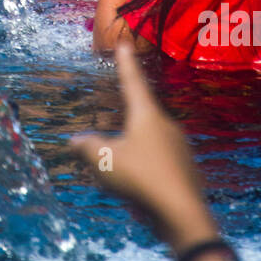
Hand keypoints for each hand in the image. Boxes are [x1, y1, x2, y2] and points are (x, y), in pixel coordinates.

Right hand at [71, 43, 215, 251]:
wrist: (182, 215)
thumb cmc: (140, 179)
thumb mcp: (104, 161)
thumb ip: (86, 147)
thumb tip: (75, 140)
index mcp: (147, 115)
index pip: (133, 82)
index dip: (126, 64)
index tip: (124, 45)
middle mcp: (166, 125)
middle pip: (140, 115)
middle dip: (124, 120)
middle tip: (110, 126)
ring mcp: (179, 148)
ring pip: (149, 140)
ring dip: (133, 148)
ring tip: (118, 168)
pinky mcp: (185, 170)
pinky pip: (159, 161)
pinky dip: (145, 167)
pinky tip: (136, 186)